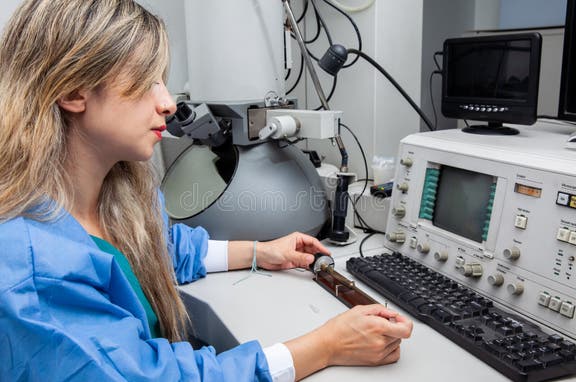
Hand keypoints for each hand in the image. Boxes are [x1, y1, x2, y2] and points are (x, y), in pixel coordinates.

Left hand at [257, 232, 329, 269]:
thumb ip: (300, 257)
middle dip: (318, 254)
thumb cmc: (270, 249)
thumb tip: (310, 258)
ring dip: (313, 261)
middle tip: (324, 260)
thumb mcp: (287, 253)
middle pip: (312, 249)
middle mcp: (298, 245)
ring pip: (309, 257)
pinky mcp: (294, 261)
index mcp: (297, 238)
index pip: (313, 241)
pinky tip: (311, 268)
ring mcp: (296, 253)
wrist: (261, 257)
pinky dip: (308, 266)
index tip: (326, 252)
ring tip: (318, 265)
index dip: (321, 247)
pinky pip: (304, 263)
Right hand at [285, 304, 412, 379]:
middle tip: (382, 322)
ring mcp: (379, 353)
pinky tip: (383, 342)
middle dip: (394, 326)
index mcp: (377, 326)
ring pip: (397, 343)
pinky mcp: (376, 361)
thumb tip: (392, 313)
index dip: (405, 321)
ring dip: (392, 336)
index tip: (400, 319)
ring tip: (377, 332)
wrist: (328, 344)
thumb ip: (380, 309)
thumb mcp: (360, 310)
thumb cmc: (339, 328)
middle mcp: (380, 341)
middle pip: (401, 334)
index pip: (406, 328)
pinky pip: (394, 355)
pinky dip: (392, 348)